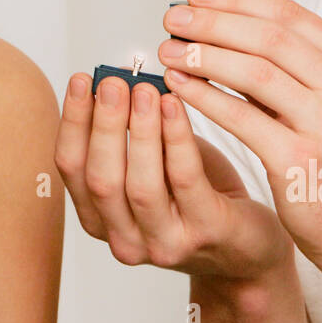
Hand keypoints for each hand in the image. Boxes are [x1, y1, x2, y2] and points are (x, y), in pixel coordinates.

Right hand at [55, 72, 293, 279]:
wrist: (249, 245)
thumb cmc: (199, 196)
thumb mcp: (157, 162)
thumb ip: (133, 131)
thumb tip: (121, 77)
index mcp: (100, 219)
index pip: (72, 169)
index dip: (73, 121)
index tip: (82, 80)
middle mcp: (125, 239)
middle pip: (101, 179)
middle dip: (104, 124)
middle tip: (113, 82)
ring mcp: (165, 243)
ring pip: (140, 185)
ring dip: (140, 131)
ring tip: (146, 90)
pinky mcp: (206, 233)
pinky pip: (186, 180)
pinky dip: (177, 138)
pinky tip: (175, 106)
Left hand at [159, 0, 321, 282]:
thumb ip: (288, 66)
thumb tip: (220, 25)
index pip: (289, 14)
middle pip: (269, 37)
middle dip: (214, 22)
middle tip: (173, 18)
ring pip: (254, 72)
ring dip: (203, 55)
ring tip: (168, 50)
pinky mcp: (300, 161)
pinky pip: (242, 118)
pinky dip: (205, 96)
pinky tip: (179, 86)